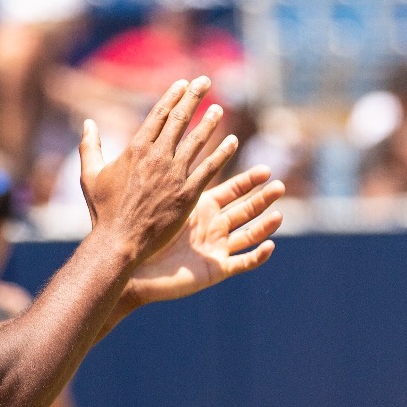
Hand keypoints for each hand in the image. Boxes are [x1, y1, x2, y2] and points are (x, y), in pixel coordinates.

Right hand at [79, 77, 235, 267]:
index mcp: (135, 149)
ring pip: (198, 140)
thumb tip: (87, 123)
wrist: (119, 241)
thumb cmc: (103, 211)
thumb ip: (90, 147)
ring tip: (219, 108)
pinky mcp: (188, 194)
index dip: (172, 96)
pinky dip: (222, 153)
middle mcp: (157, 157)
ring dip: (210, 122)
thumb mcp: (90, 176)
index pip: (159, 115)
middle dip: (194, 97)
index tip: (183, 83)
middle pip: (180, 120)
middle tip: (205, 80)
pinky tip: (232, 141)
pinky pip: (209, 168)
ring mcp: (175, 175)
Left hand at [117, 164, 281, 313]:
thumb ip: (158, 167)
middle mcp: (211, 227)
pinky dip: (257, 257)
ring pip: (249, 235)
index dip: (248, 180)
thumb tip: (145, 137)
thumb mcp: (152, 194)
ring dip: (265, 225)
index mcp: (199, 208)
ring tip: (279, 213)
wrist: (127, 262)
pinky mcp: (215, 270)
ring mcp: (215, 249)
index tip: (266, 169)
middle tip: (279, 184)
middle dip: (262, 197)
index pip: (230, 190)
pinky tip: (270, 246)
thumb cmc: (134, 229)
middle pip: (244, 210)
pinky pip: (242, 263)